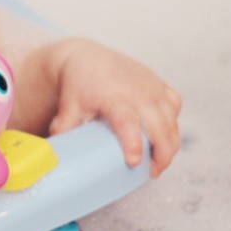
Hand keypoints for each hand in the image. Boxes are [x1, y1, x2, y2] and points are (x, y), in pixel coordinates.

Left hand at [46, 39, 181, 177]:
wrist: (86, 58)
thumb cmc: (78, 86)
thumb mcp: (70, 107)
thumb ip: (66, 130)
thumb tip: (56, 156)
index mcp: (114, 97)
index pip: (128, 122)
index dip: (134, 143)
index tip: (134, 162)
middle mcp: (138, 92)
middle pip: (160, 127)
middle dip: (162, 154)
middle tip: (153, 172)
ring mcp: (152, 87)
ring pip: (171, 121)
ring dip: (170, 143)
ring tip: (158, 162)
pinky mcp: (159, 85)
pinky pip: (174, 105)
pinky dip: (172, 122)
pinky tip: (163, 135)